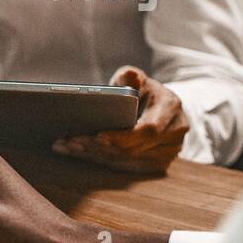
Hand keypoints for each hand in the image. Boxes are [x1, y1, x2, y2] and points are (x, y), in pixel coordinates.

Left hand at [53, 66, 187, 171]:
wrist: (156, 106)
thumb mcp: (135, 79)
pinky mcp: (158, 164)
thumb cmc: (141, 90)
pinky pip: (126, 167)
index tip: (97, 136)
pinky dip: (100, 160)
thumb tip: (130, 75)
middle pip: (134, 148)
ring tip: (67, 146)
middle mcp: (175, 132)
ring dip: (94, 155)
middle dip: (100, 146)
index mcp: (171, 107)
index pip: (148, 129)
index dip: (123, 136)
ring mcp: (169, 151)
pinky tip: (79, 153)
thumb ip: (130, 76)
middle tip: (70, 140)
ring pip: (127, 160)